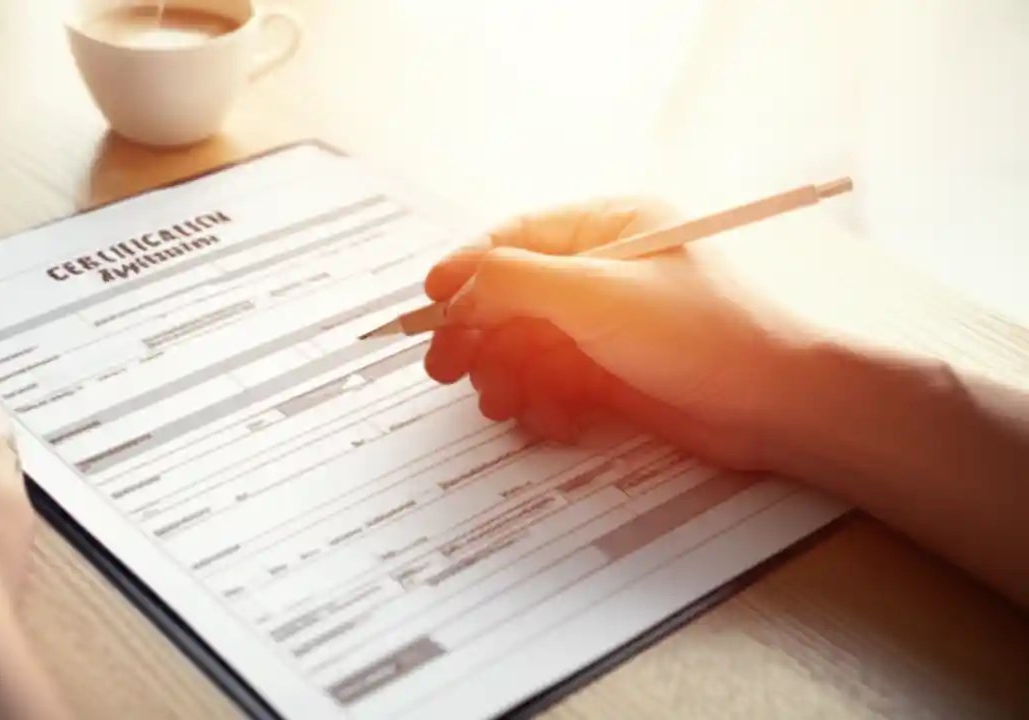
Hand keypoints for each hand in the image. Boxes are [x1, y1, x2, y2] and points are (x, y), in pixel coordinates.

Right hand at [423, 198, 812, 469]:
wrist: (777, 409)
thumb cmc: (702, 334)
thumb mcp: (597, 294)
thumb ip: (515, 281)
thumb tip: (454, 282)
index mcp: (609, 227)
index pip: (515, 238)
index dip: (466, 270)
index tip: (429, 304)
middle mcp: (604, 272)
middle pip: (512, 298)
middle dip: (480, 335)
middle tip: (448, 370)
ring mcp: (609, 326)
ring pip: (527, 347)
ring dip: (508, 376)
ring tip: (506, 403)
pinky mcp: (615, 375)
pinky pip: (555, 384)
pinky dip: (544, 404)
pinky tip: (554, 421)